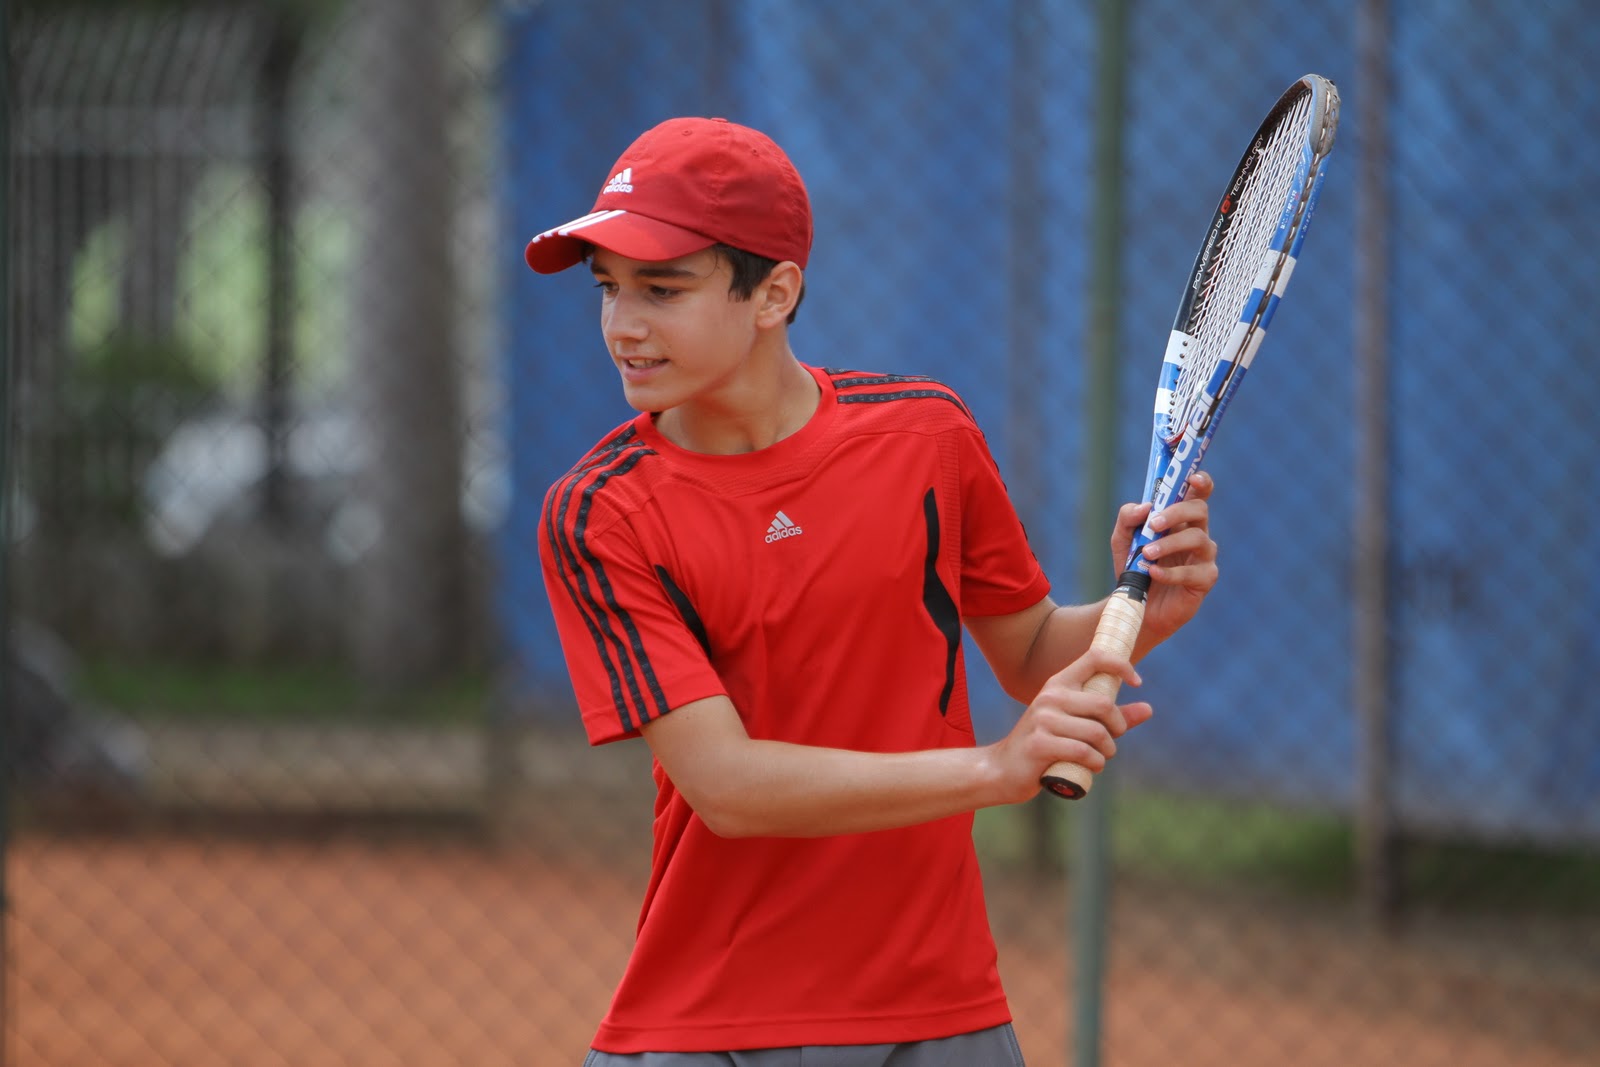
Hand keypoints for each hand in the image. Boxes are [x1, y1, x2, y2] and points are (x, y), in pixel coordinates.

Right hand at [983, 646, 1153, 804]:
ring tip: (1100, 758)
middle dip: (1118, 727)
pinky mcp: (1040, 744)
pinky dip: (1096, 764)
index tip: (1137, 682)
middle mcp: (1050, 696)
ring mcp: (1043, 719)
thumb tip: (1149, 709)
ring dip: (1107, 752)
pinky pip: (1084, 752)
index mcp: (1058, 683)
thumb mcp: (1076, 724)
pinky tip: (1091, 767)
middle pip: (1104, 704)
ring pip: (1096, 733)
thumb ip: (1112, 717)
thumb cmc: (1045, 744)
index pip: (1095, 657)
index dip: (1121, 665)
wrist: (1003, 768)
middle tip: (1112, 740)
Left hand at [1110, 471, 1219, 651]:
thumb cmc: (1135, 567)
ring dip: (1170, 544)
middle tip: (1153, 524)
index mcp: (1182, 520)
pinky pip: (1193, 572)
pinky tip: (1152, 573)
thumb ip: (1127, 518)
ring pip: (1198, 539)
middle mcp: (1198, 534)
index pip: (1200, 494)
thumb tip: (1144, 507)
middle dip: (1176, 513)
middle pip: (1200, 511)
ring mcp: (1204, 557)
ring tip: (1146, 554)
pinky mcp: (1204, 580)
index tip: (1192, 478)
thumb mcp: (1122, 539)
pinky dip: (1170, 572)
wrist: (1136, 604)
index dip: (1201, 482)